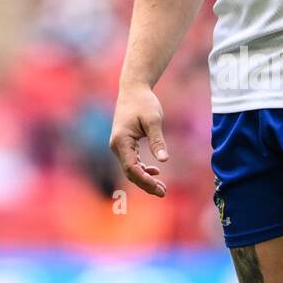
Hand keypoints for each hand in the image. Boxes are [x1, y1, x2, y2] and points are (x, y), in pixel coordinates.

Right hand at [109, 82, 168, 197]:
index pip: (131, 168)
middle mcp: (117, 146)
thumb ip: (157, 140)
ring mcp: (119, 146)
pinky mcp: (124, 144)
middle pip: (130, 172)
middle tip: (163, 193)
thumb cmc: (144, 103)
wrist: (133, 89)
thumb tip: (165, 160)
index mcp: (121, 141)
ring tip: (161, 188)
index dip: (144, 179)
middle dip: (146, 184)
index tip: (158, 187)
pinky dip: (142, 169)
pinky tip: (155, 171)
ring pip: (131, 169)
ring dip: (145, 178)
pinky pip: (132, 162)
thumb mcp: (154, 120)